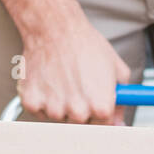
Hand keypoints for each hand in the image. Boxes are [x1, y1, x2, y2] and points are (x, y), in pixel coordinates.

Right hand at [16, 0, 129, 125]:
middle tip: (78, 86)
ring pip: (59, 117)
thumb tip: (119, 122)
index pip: (105, 126)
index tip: (97, 105)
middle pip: (81, 124)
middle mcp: (78, 111)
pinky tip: (48, 79)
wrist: (55, 27)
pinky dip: (42, 98)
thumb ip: (122, 99)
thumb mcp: (116, 68)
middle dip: (81, 109)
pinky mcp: (32, 102)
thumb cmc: (85, 44)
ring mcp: (53, 108)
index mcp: (101, 105)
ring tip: (63, 78)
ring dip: (60, 103)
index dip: (101, 113)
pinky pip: (39, 110)